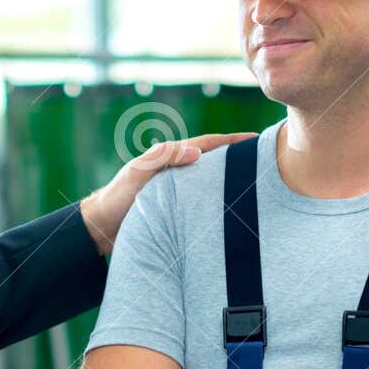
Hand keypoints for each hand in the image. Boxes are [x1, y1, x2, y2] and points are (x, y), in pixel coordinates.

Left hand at [79, 132, 256, 254]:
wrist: (100, 229)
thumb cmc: (117, 199)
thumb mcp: (137, 173)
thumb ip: (162, 157)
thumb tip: (195, 151)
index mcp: (170, 158)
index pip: (208, 144)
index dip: (232, 141)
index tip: (258, 139)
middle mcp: (178, 174)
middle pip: (215, 162)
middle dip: (240, 160)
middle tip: (268, 162)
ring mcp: (179, 194)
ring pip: (211, 184)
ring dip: (232, 183)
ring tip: (260, 187)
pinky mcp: (177, 214)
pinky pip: (204, 205)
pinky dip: (220, 205)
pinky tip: (234, 213)